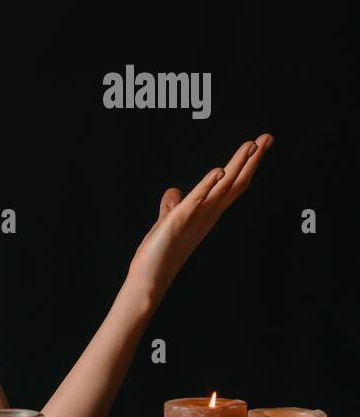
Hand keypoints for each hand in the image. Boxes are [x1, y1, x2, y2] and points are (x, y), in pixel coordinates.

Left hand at [127, 133, 272, 298]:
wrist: (149, 279)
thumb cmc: (160, 252)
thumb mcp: (169, 220)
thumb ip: (172, 205)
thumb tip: (174, 191)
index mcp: (207, 212)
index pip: (231, 185)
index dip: (245, 165)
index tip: (257, 145)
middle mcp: (207, 214)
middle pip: (234, 183)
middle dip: (251, 160)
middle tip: (267, 138)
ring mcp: (196, 217)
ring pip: (222, 188)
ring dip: (236, 166)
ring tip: (250, 146)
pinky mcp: (179, 220)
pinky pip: (196, 200)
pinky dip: (207, 185)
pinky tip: (218, 171)